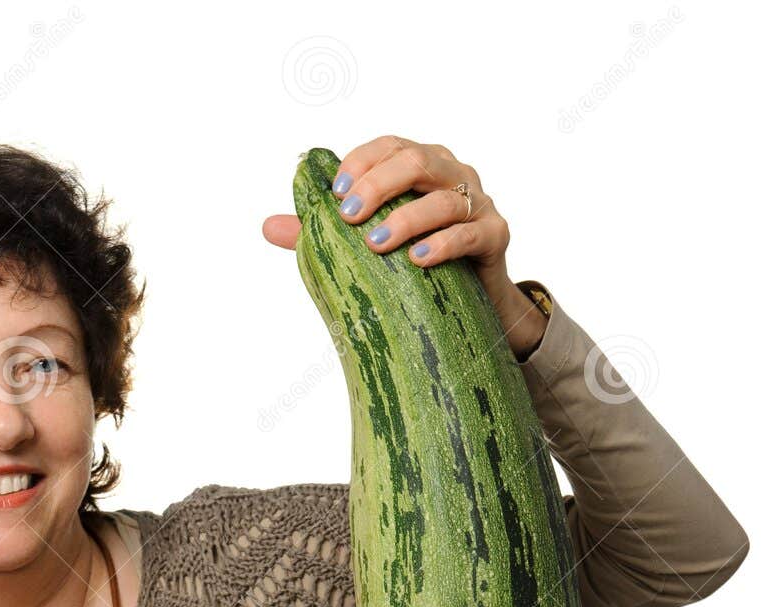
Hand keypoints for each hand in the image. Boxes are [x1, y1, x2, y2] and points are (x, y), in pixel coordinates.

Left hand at [263, 135, 547, 357]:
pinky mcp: (495, 235)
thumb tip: (269, 226)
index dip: (362, 162)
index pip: (389, 146)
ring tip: (376, 244)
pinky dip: (444, 244)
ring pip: (443, 198)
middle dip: (379, 184)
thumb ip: (324, 235)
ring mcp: (477, 202)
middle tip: (348, 216)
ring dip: (407, 218)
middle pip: (415, 161)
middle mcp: (451, 173)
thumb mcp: (370, 247)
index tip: (334, 194)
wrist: (474, 303)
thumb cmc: (416, 265)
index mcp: (420, 165)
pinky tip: (419, 260)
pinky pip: (471, 233)